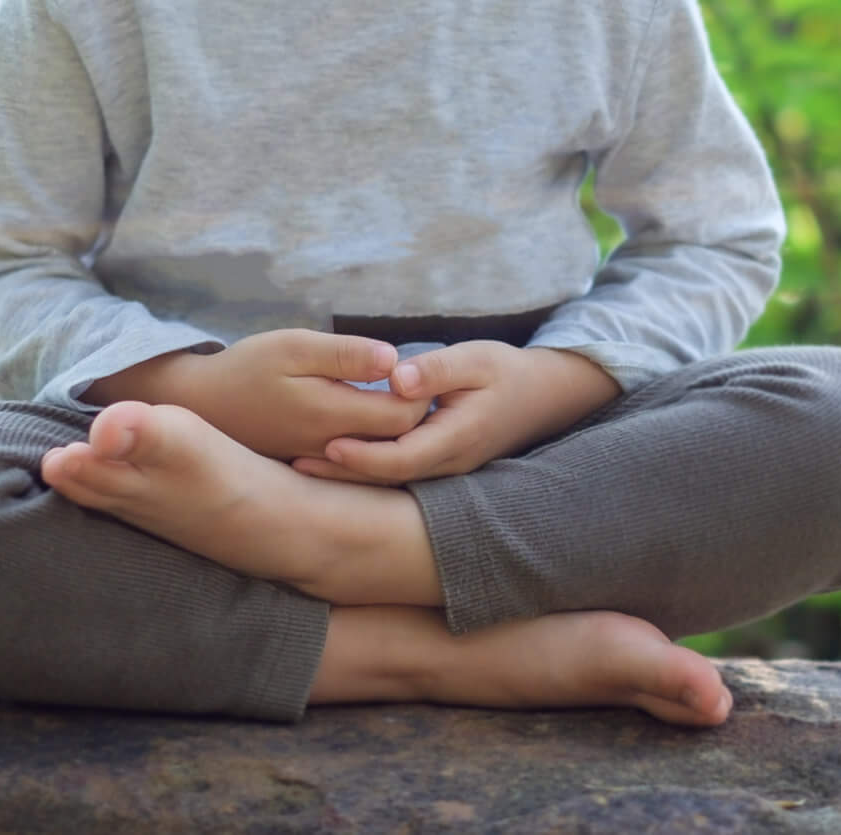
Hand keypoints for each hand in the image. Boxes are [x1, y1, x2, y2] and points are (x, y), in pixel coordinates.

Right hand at [171, 328, 434, 464]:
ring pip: (383, 456)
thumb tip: (394, 359)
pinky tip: (370, 415)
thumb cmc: (247, 368)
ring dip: (398, 429)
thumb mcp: (293, 347)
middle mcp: (334, 449)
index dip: (420, 391)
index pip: (404, 416)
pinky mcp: (316, 468)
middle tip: (414, 379)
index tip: (414, 367)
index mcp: (331, 414)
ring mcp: (325, 463)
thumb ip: (345, 355)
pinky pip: (360, 463)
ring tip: (395, 394)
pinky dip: (376, 442)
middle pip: (400, 441)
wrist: (201, 407)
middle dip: (415, 411)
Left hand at [289, 342, 619, 486]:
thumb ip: (435, 370)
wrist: (545, 396)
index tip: (326, 444)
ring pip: (392, 480)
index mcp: (457, 438)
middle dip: (342, 473)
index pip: (401, 457)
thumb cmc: (506, 371)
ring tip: (302, 464)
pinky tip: (335, 458)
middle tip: (294, 463)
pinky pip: (400, 473)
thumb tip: (396, 381)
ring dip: (350, 474)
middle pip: (389, 478)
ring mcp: (447, 468)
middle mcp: (450, 463)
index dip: (362, 456)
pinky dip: (368, 467)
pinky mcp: (442, 464)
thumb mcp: (475, 359)